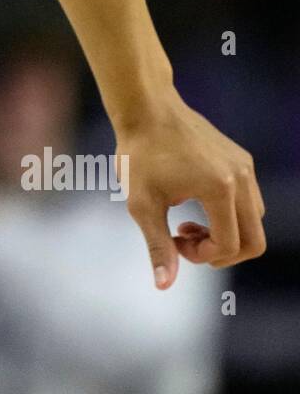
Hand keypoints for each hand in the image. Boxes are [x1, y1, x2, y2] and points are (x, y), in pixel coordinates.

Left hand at [116, 92, 265, 289]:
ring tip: (185, 225)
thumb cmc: (139, 154)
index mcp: (219, 189)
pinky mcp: (240, 159)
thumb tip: (164, 285)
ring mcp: (244, 167)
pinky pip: (247, 200)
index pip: (229, 245)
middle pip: (254, 240)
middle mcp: (241, 177)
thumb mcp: (142, 204)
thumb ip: (157, 245)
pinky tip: (192, 204)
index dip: (202, 257)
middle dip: (221, 253)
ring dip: (225, 234)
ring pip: (253, 221)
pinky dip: (227, 214)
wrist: (146, 108)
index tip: (173, 242)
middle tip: (185, 241)